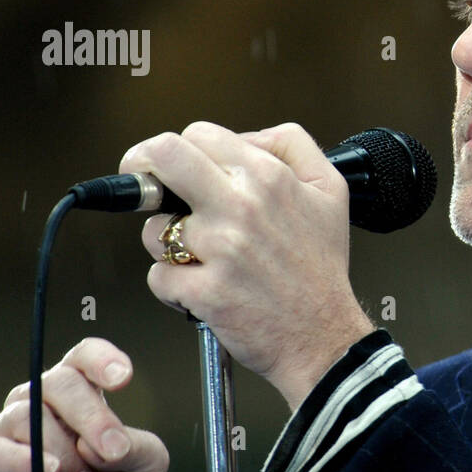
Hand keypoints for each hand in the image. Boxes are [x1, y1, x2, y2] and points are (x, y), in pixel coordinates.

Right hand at [0, 338, 168, 471]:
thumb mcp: (148, 469)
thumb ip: (135, 444)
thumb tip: (100, 442)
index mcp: (82, 398)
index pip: (82, 358)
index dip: (100, 360)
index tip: (122, 378)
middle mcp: (42, 408)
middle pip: (57, 383)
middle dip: (90, 415)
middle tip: (110, 452)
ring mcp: (11, 437)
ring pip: (26, 416)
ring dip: (64, 453)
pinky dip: (20, 459)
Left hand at [119, 121, 374, 408]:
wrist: (325, 337)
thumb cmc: (321, 268)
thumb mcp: (330, 189)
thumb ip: (291, 145)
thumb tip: (243, 137)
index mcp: (269, 178)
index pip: (199, 134)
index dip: (183, 149)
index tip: (174, 165)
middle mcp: (242, 207)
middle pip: (163, 155)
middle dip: (141, 164)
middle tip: (143, 182)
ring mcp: (221, 250)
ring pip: (153, 228)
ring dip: (166, 243)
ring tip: (200, 257)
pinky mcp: (204, 291)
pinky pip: (159, 277)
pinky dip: (175, 287)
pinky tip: (204, 288)